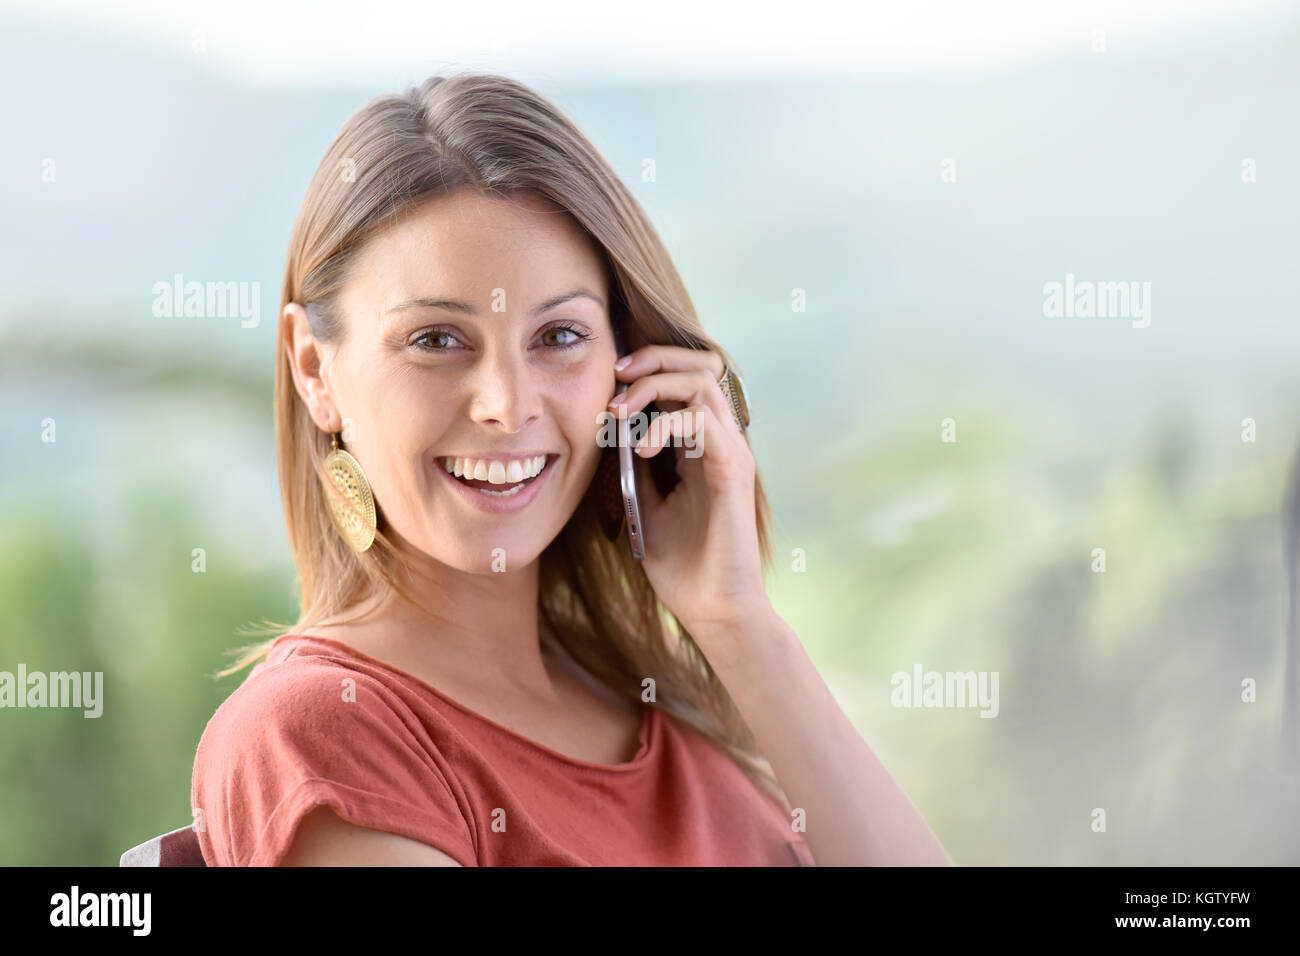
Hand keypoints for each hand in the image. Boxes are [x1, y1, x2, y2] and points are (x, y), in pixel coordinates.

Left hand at [606, 345, 769, 644]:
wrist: (714, 611)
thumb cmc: (683, 566)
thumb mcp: (646, 504)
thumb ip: (638, 466)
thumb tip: (615, 429)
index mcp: (700, 446)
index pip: (685, 379)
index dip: (650, 367)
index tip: (610, 380)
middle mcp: (720, 441)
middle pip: (700, 364)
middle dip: (653, 358)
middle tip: (616, 374)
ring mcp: (731, 452)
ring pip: (702, 381)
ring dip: (655, 384)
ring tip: (620, 409)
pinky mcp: (733, 470)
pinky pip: (701, 421)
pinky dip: (666, 423)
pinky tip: (641, 447)